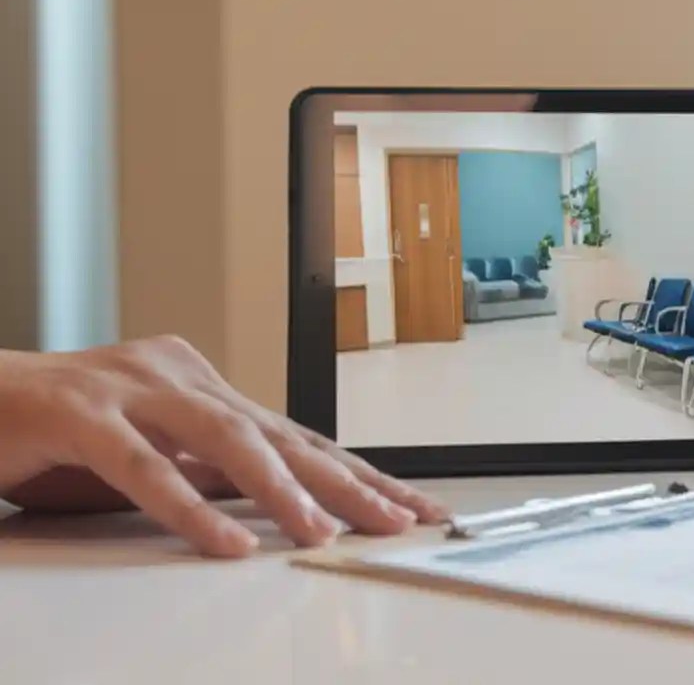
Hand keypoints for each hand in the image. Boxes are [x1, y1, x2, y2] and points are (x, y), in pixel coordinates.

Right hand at [0, 335, 447, 556]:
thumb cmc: (61, 433)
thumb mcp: (155, 453)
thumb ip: (214, 470)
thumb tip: (292, 505)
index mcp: (203, 382)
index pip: (297, 435)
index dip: (356, 473)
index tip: (408, 506)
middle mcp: (180, 375)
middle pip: (281, 435)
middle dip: (346, 483)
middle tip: (398, 520)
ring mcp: (131, 388)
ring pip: (226, 440)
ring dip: (282, 492)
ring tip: (325, 534)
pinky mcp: (79, 414)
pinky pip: (144, 466)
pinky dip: (190, 508)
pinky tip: (228, 543)